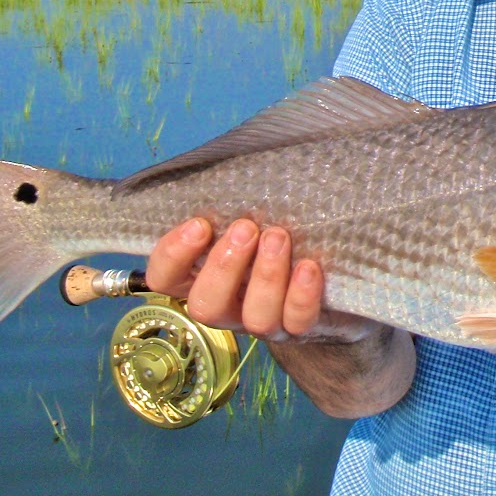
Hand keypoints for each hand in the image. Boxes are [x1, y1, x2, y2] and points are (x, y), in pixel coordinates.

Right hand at [145, 217, 377, 342]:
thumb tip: (228, 165)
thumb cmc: (276, 233)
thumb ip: (229, 203)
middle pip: (206, 305)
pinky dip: (301, 295)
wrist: (330, 275)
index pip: (164, 278)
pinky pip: (297, 322)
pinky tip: (308, 266)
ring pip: (255, 318)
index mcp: (201, 278)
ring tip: (279, 237)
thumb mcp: (248, 215)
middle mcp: (228, 306)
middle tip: (246, 228)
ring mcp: (263, 322)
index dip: (173, 255)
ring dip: (266, 276)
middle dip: (224, 266)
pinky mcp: (302, 329)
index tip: (199, 224)